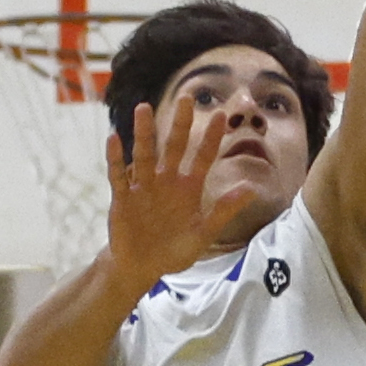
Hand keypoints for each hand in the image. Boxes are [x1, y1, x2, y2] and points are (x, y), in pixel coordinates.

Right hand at [104, 95, 251, 287]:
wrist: (142, 267)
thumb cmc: (174, 251)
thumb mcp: (203, 233)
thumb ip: (224, 210)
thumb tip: (251, 188)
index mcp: (188, 188)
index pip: (203, 157)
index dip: (211, 137)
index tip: (222, 114)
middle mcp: (166, 181)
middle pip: (174, 147)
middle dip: (180, 123)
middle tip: (186, 97)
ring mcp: (143, 187)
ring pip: (144, 155)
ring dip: (144, 133)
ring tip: (144, 108)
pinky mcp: (122, 198)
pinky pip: (118, 175)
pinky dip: (116, 158)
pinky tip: (114, 138)